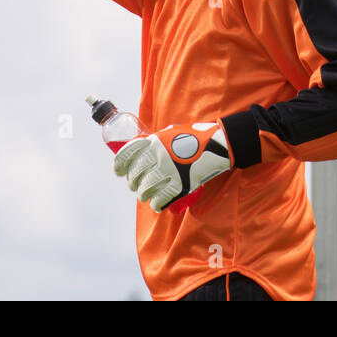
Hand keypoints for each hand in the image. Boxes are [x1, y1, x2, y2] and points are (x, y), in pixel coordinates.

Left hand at [113, 121, 232, 211]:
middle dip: (133, 182)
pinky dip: (156, 204)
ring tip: (145, 195)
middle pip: (135, 174)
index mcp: (154, 141)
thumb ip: (156, 142)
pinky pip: (160, 199)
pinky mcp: (180, 184)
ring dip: (143, 194)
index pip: (128, 153)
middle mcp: (158, 155)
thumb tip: (142, 152)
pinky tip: (157, 204)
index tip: (118, 171)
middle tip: (136, 186)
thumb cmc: (194, 137)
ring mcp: (169, 170)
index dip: (120, 164)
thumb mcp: (171, 133)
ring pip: (145, 189)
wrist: (218, 145)